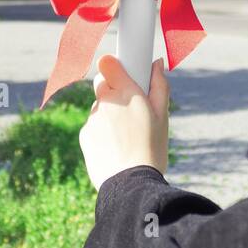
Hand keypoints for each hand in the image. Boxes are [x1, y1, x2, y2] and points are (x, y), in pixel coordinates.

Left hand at [79, 54, 169, 189]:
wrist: (130, 184)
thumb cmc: (152, 148)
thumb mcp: (162, 116)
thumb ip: (159, 85)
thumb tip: (157, 64)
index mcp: (126, 92)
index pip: (107, 63)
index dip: (114, 67)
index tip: (123, 73)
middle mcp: (105, 101)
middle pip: (101, 83)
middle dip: (113, 89)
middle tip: (130, 107)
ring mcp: (92, 117)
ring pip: (99, 107)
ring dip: (109, 114)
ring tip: (127, 136)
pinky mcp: (85, 134)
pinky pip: (94, 126)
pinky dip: (102, 132)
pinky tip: (116, 147)